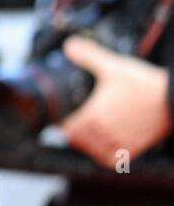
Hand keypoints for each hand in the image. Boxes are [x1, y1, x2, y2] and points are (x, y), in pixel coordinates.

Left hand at [59, 35, 171, 168]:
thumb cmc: (144, 84)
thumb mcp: (113, 66)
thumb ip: (89, 55)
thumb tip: (69, 45)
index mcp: (95, 116)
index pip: (69, 129)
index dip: (63, 124)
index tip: (61, 119)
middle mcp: (106, 133)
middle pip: (80, 142)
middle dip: (74, 134)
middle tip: (73, 126)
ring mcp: (121, 142)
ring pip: (95, 152)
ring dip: (89, 145)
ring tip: (87, 136)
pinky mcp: (136, 148)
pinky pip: (114, 159)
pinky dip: (106, 155)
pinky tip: (105, 146)